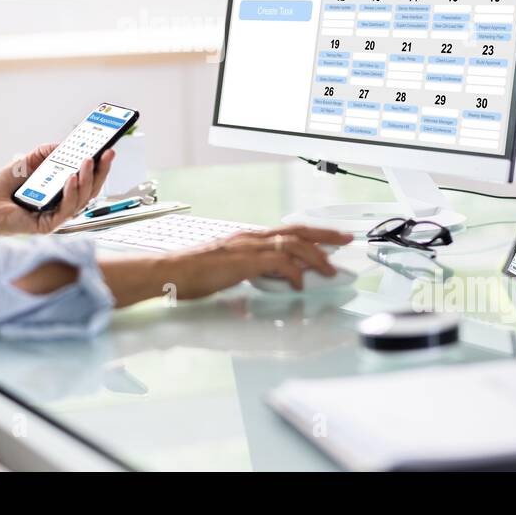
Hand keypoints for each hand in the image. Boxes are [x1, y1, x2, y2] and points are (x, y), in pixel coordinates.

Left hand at [0, 143, 114, 235]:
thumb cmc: (1, 189)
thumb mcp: (27, 162)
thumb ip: (46, 153)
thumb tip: (65, 144)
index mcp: (59, 191)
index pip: (85, 179)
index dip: (99, 166)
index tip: (108, 149)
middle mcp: (61, 204)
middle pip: (90, 190)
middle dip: (101, 171)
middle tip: (108, 153)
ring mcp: (56, 216)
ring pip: (82, 200)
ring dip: (88, 179)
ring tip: (88, 161)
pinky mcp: (47, 225)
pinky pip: (65, 210)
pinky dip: (70, 193)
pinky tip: (71, 178)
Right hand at [160, 224, 353, 299]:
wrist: (169, 271)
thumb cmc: (192, 274)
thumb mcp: (230, 270)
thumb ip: (253, 272)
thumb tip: (274, 281)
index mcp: (248, 238)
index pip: (287, 231)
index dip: (312, 234)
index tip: (330, 240)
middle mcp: (251, 237)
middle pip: (297, 230)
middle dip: (325, 235)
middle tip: (346, 239)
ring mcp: (247, 247)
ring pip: (292, 243)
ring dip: (316, 255)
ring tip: (330, 269)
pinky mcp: (243, 260)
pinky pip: (278, 262)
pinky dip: (293, 272)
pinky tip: (299, 283)